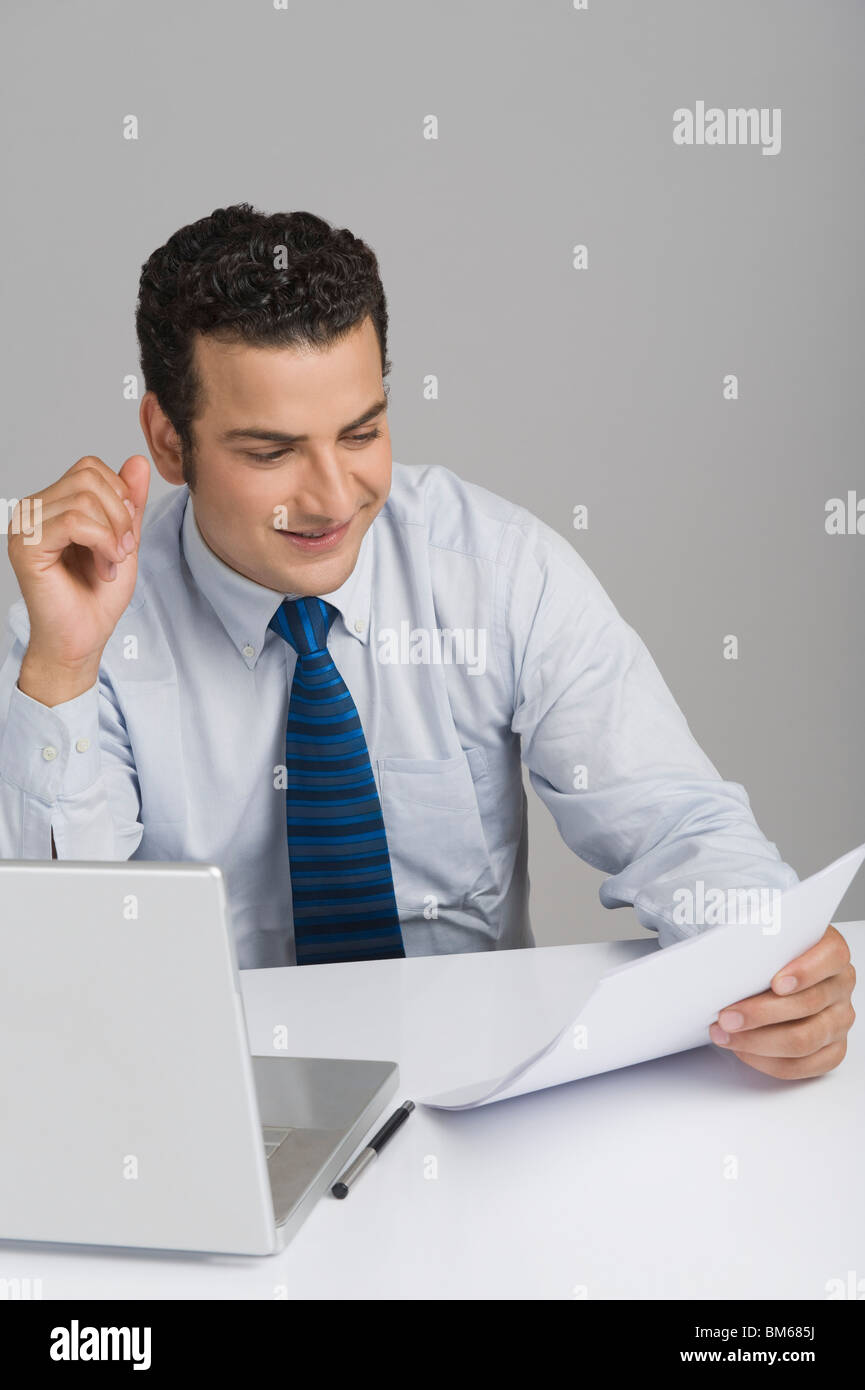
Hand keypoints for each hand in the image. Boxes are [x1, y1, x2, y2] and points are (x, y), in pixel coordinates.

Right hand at [8, 454, 149, 670]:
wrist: (82, 639)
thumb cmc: (96, 597)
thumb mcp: (124, 540)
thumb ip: (128, 502)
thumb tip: (138, 461)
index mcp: (52, 504)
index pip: (90, 468)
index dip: (120, 496)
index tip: (126, 536)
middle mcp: (33, 510)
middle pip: (89, 477)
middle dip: (119, 515)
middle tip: (122, 552)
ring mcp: (25, 526)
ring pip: (84, 498)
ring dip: (112, 534)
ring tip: (111, 563)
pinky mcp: (26, 546)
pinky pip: (74, 521)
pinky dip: (102, 542)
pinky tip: (104, 567)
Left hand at [709, 924, 855, 1077]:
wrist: (769, 977)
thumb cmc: (765, 955)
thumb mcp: (761, 935)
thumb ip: (754, 936)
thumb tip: (721, 941)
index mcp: (831, 952)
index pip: (830, 956)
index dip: (805, 971)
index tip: (775, 982)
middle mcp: (840, 986)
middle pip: (808, 1004)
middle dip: (761, 1013)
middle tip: (726, 1016)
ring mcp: (838, 1020)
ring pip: (803, 1040)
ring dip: (757, 1041)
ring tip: (724, 1034)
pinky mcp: (830, 1050)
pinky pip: (802, 1065)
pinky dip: (767, 1061)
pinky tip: (742, 1050)